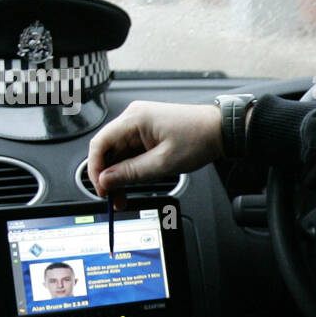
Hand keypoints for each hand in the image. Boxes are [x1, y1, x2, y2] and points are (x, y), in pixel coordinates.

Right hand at [87, 101, 223, 198]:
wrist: (220, 130)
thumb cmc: (199, 138)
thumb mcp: (163, 163)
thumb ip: (131, 173)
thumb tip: (106, 180)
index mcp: (134, 118)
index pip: (100, 143)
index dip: (95, 169)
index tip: (101, 188)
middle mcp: (133, 118)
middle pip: (108, 150)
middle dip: (108, 176)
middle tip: (113, 198)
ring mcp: (140, 124)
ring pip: (119, 154)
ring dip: (119, 175)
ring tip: (124, 196)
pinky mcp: (147, 132)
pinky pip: (131, 152)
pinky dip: (130, 169)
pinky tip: (134, 183)